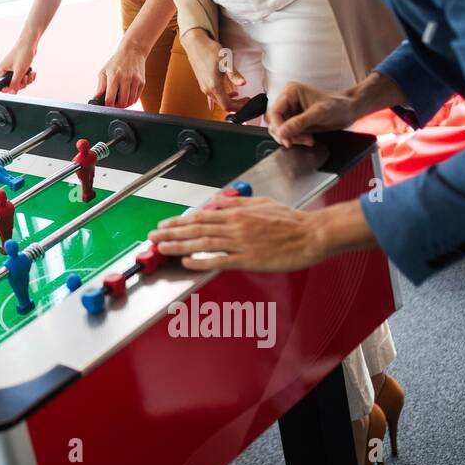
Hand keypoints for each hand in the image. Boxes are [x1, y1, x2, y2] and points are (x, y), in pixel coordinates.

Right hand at [0, 36, 37, 92]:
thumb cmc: (22, 52)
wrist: (30, 42)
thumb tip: (11, 93)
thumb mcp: (19, 71)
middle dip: (22, 83)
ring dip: (27, 80)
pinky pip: (23, 78)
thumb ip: (15, 84)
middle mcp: (5, 71)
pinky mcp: (18, 69)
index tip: (17, 87)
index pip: (3, 86)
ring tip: (29, 73)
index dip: (10, 88)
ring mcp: (12, 70)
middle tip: (25, 77)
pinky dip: (29, 76)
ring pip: (19, 82)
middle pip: (12, 85)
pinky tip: (32, 72)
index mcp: (1, 71)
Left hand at [94, 41, 148, 107]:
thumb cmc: (116, 61)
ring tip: (120, 101)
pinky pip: (137, 98)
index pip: (110, 98)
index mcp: (114, 77)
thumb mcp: (104, 71)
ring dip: (124, 104)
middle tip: (114, 104)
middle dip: (117, 106)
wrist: (133, 51)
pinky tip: (127, 97)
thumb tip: (96, 97)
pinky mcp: (142, 82)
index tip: (107, 105)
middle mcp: (125, 79)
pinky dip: (131, 100)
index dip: (108, 105)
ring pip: (130, 101)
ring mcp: (135, 81)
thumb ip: (100, 85)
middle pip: (122, 102)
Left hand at [148, 195, 322, 271]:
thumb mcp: (261, 203)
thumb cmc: (291, 221)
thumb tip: (216, 201)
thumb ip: (236, 203)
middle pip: (196, 228)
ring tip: (161, 248)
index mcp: (237, 213)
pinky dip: (201, 261)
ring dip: (179, 246)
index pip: (201, 216)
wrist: (312, 234)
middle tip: (153, 236)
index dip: (179, 221)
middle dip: (171, 233)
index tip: (164, 224)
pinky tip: (187, 263)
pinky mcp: (249, 259)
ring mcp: (241, 243)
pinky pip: (220, 260)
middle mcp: (235, 226)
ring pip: (203, 243)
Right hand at [182, 30, 246, 113]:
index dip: (239, 106)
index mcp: (213, 86)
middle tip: (246, 99)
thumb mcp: (225, 62)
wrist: (195, 44)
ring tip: (239, 95)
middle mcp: (207, 89)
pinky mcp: (203, 83)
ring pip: (218, 101)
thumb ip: (234, 75)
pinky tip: (227, 94)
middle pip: (223, 105)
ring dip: (229, 100)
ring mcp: (204, 87)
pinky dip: (221, 97)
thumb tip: (243, 83)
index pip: (227, 105)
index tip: (247, 101)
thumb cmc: (209, 50)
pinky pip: (212, 96)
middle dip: (236, 105)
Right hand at [267, 82, 361, 146]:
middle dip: (287, 134)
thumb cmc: (339, 105)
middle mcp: (288, 100)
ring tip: (308, 140)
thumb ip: (299, 123)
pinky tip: (308, 139)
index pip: (275, 112)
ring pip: (281, 130)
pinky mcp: (296, 120)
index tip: (286, 140)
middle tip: (302, 140)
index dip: (278, 127)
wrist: (350, 109)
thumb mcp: (319, 113)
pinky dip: (297, 139)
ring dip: (293, 138)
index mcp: (290, 92)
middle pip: (275, 122)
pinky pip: (289, 133)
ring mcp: (291, 111)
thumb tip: (282, 132)